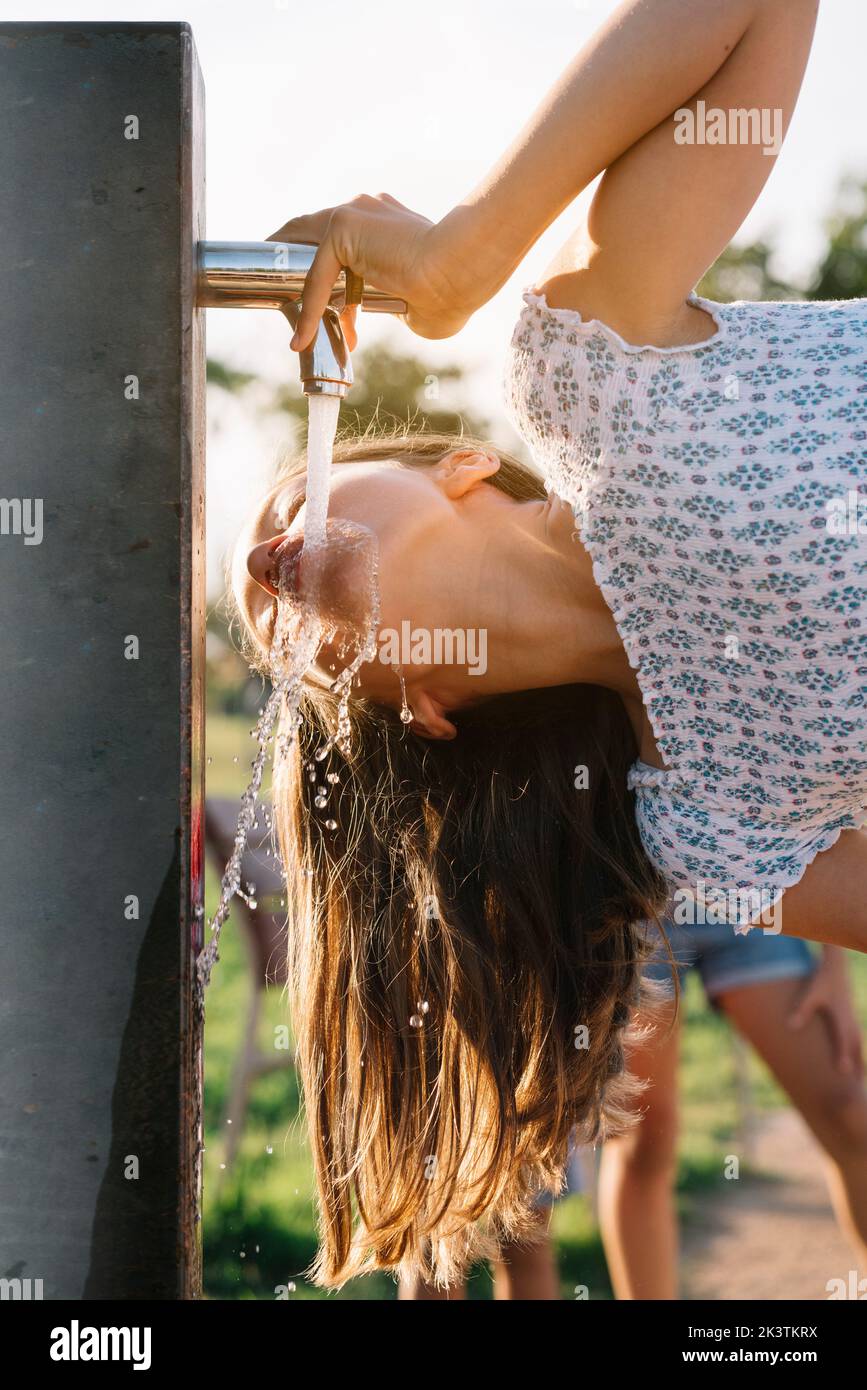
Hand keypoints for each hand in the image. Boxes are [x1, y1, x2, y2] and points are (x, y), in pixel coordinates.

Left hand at [266, 192, 482, 352]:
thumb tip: (402, 314)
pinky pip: (315, 275)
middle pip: (312, 238)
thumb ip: (397, 300)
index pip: (342, 245)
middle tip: (282, 305)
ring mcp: (354, 212)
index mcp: (386, 222)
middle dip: (293, 271)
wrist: (461, 274)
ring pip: (310, 257)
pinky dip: (307, 308)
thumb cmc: (455, 293)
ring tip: (287, 325)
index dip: (328, 279)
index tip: (329, 313)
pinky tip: (302, 338)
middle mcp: (366, 209)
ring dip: (295, 291)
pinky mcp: (343, 226)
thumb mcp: (416, 300)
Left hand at [788, 949, 863, 1076]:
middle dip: (856, 1066)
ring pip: (858, 1043)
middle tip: (857, 1085)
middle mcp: (850, 1020)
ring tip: (859, 1078)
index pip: (843, 1042)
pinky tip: (853, 1056)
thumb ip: (802, 1010)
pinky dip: (856, 1049)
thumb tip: (791, 1027)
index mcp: (841, 1017)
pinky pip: (856, 1037)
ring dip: (859, 1059)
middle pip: (855, 1048)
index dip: (843, 1057)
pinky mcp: (850, 1015)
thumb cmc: (822, 979)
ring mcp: (852, 1018)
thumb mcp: (810, 994)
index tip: (843, 1074)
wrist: (836, 966)